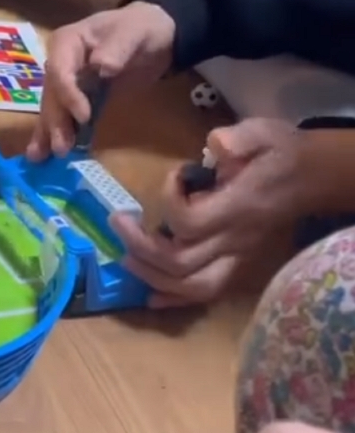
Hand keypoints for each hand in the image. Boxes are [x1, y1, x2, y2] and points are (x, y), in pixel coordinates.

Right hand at [27, 2, 175, 160]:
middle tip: (61, 148)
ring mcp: (66, 82)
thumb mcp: (134, 32)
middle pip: (52, 94)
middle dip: (55, 121)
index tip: (84, 116)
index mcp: (67, 42)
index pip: (59, 71)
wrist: (154, 35)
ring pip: (53, 108)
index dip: (68, 94)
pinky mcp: (78, 97)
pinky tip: (46, 154)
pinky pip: (65, 116)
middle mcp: (59, 63)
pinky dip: (57, 133)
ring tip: (40, 158)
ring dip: (49, 132)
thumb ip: (117, 47)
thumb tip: (101, 66)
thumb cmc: (141, 29)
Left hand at [113, 118, 305, 306]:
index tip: (172, 176)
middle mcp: (236, 240)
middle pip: (181, 263)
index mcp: (239, 208)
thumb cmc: (281, 153)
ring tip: (126, 257)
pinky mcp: (238, 265)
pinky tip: (150, 298)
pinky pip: (206, 293)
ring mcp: (238, 258)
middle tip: (118, 222)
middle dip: (141, 247)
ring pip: (192, 287)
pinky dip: (175, 299)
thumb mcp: (264, 133)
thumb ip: (239, 138)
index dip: (168, 202)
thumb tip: (217, 144)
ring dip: (152, 276)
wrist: (315, 178)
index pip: (191, 222)